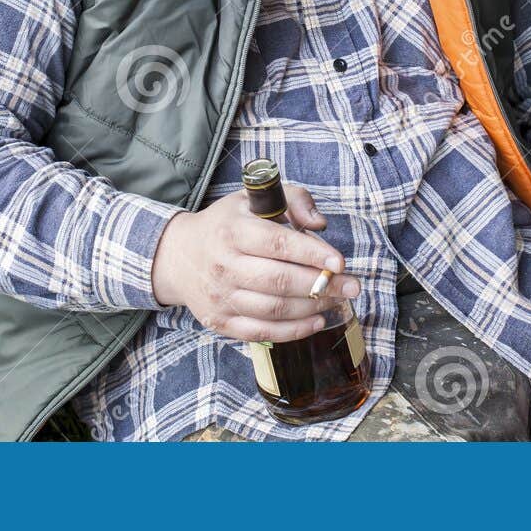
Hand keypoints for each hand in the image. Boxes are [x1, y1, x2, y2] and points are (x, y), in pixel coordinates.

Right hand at [150, 185, 360, 342]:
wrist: (178, 256)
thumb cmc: (225, 225)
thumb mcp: (251, 198)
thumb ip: (292, 200)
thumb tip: (319, 225)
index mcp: (233, 231)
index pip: (277, 243)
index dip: (311, 254)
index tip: (340, 261)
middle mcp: (224, 265)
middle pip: (279, 280)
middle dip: (322, 285)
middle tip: (353, 286)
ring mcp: (221, 297)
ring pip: (275, 309)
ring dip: (312, 307)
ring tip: (337, 299)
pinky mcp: (220, 322)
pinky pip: (262, 332)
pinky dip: (293, 330)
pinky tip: (316, 320)